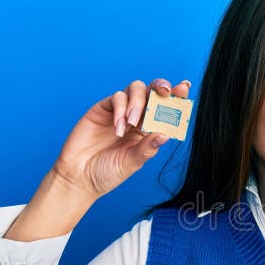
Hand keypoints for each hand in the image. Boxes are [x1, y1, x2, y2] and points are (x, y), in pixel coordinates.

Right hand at [51, 78, 190, 199]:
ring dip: (139, 101)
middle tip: (166, 92)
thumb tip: (165, 135)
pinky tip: (119, 127)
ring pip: (136, 88)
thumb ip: (147, 149)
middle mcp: (138, 117)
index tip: (185, 87)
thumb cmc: (108, 172)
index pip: (167, 109)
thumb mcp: (132, 163)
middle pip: (153, 91)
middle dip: (162, 87)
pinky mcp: (103, 109)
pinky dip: (121, 108)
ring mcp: (120, 111)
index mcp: (150, 130)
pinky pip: (116, 97)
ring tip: (133, 122)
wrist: (80, 177)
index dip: (177, 96)